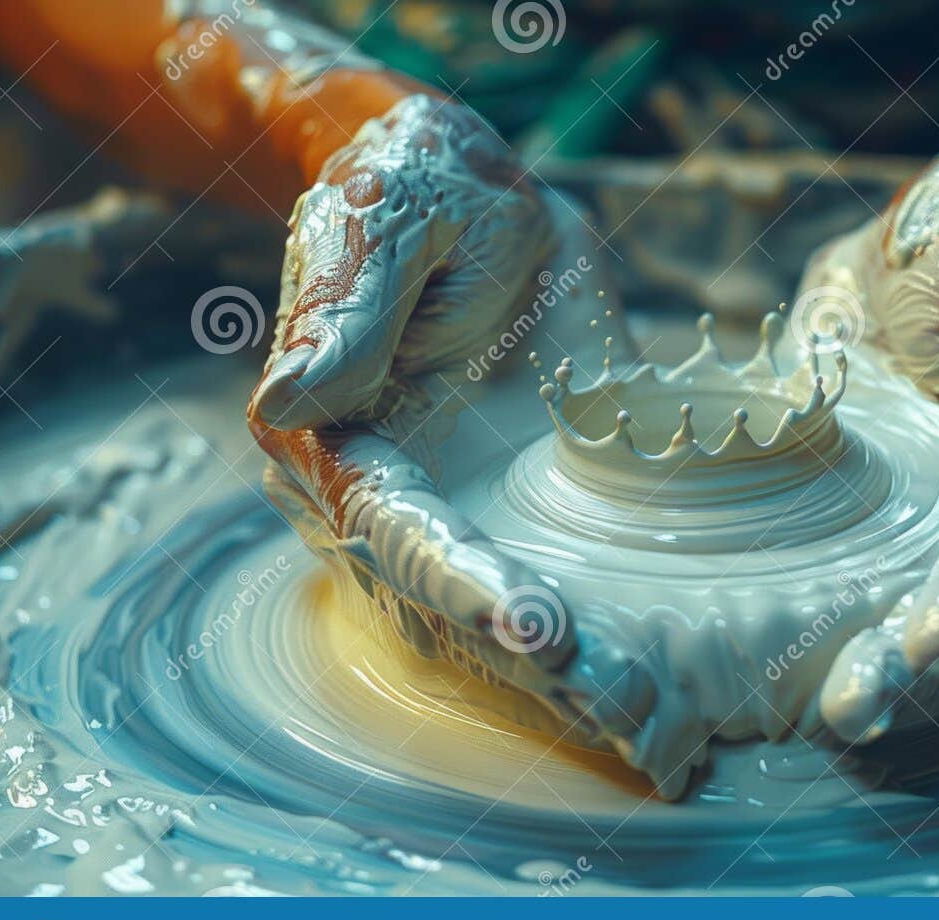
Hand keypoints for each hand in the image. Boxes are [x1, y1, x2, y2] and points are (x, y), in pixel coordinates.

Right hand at [248, 93, 584, 676]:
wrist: (468, 194)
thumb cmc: (415, 186)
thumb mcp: (388, 218)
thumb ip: (346, 306)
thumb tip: (290, 398)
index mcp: (328, 432)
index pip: (394, 526)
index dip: (462, 582)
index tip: (537, 628)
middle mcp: (371, 493)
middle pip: (439, 601)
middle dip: (523, 661)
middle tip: (616, 702)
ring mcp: (439, 512)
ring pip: (484, 617)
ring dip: (557, 676)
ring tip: (642, 715)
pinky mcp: (498, 510)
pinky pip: (536, 582)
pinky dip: (583, 640)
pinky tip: (648, 686)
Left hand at [798, 150, 938, 744]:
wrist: (920, 242)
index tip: (931, 645)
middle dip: (910, 663)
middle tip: (851, 711)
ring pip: (912, 611)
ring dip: (875, 669)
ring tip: (827, 716)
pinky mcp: (884, 531)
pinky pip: (860, 589)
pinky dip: (832, 632)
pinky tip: (787, 679)